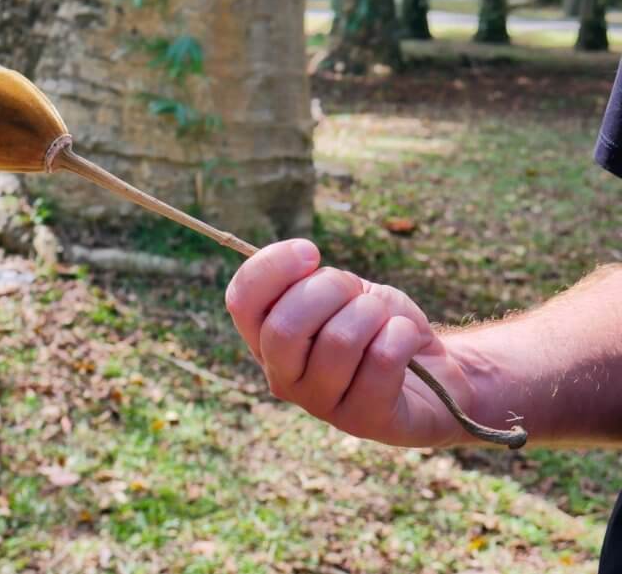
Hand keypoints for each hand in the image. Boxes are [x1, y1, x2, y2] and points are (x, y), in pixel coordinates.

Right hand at [226, 239, 474, 446]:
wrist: (433, 371)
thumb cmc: (376, 325)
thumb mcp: (341, 291)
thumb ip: (311, 281)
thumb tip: (301, 260)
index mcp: (266, 339)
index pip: (241, 301)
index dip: (271, 267)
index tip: (310, 252)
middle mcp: (282, 377)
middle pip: (284, 328)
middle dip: (330, 291)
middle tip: (355, 292)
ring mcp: (320, 405)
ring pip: (339, 341)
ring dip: (372, 313)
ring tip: (384, 319)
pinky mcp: (365, 421)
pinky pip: (382, 360)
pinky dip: (401, 335)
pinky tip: (406, 340)